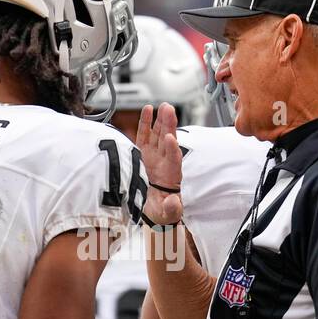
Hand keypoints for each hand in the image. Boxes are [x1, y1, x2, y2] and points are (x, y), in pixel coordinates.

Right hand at [135, 104, 182, 226]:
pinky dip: (146, 123)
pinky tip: (148, 109)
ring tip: (162, 106)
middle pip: (168, 141)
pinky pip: (145, 135)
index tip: (170, 138)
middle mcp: (165, 162)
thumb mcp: (167, 213)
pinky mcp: (144, 153)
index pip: (173, 159)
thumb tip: (173, 203)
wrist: (154, 208)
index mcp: (171, 175)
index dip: (172, 149)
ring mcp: (155, 155)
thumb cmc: (162, 210)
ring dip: (161, 120)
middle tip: (169, 111)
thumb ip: (171, 208)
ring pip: (159, 134)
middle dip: (169, 126)